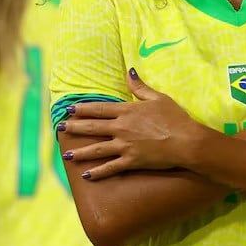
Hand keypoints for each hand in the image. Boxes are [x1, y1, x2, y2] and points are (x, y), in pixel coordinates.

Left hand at [59, 68, 205, 179]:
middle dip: (74, 128)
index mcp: (127, 111)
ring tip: (66, 154)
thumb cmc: (175, 117)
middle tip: (60, 129)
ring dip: (80, 152)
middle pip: (92, 127)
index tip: (69, 109)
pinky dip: (97, 172)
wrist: (186, 141)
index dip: (82, 109)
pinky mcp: (131, 161)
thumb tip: (129, 70)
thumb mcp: (158, 98)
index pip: (99, 109)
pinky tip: (86, 175)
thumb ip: (140, 86)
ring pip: (96, 149)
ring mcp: (125, 146)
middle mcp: (121, 128)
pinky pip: (110, 167)